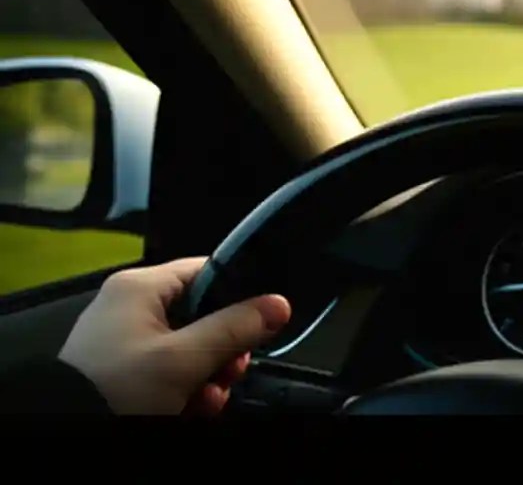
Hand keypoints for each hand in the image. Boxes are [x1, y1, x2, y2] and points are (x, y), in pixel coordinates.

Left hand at [58, 257, 290, 414]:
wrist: (64, 431)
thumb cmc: (118, 387)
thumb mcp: (184, 358)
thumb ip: (235, 328)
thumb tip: (279, 304)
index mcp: (139, 288)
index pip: (206, 271)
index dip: (239, 294)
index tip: (261, 322)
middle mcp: (131, 308)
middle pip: (203, 315)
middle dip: (225, 348)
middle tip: (233, 369)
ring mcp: (125, 342)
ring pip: (190, 348)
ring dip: (209, 375)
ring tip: (210, 398)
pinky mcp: (124, 372)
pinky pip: (170, 370)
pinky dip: (187, 388)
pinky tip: (194, 406)